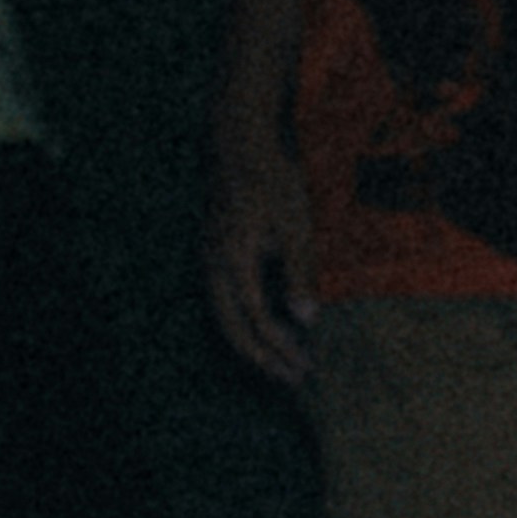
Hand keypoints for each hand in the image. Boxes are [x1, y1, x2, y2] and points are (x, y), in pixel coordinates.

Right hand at [199, 131, 316, 390]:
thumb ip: (299, 272)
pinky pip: (227, 296)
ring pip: (225, 312)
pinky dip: (248, 319)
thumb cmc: (273, 178)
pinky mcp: (217, 249)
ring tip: (286, 360)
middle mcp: (213, 261)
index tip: (305, 366)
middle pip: (231, 324)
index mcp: (231, 257)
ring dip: (255, 340)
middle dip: (262, 355)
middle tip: (295, 378)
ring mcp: (211, 254)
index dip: (278, 346)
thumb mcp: (296, 224)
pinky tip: (275, 326)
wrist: (239, 139)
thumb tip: (304, 319)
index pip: (253, 317)